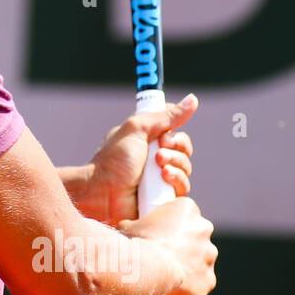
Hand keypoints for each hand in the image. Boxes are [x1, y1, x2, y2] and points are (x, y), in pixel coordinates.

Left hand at [71, 93, 197, 224]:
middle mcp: (155, 156)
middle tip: (158, 151)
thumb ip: (165, 116)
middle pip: (184, 147)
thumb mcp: (137, 129)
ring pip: (186, 166)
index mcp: (147, 138)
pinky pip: (183, 186)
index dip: (175, 129)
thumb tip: (193, 99)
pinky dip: (177, 179)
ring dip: (175, 163)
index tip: (165, 132)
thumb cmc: (113, 160)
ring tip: (157, 165)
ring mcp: (160, 177)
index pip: (174, 128)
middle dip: (176, 147)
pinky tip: (164, 178)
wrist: (102, 193)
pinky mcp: (164, 196)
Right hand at [117, 195, 217, 294]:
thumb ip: (134, 226)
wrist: (147, 271)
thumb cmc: (136, 244)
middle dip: (182, 246)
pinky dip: (187, 289)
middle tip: (160, 255)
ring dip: (186, 267)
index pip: (182, 212)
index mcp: (187, 210)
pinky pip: (198, 285)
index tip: (156, 232)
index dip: (168, 223)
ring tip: (164, 276)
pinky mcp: (207, 282)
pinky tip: (170, 292)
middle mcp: (204, 230)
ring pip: (199, 262)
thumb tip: (128, 231)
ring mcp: (208, 258)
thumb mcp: (128, 227)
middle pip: (195, 237)